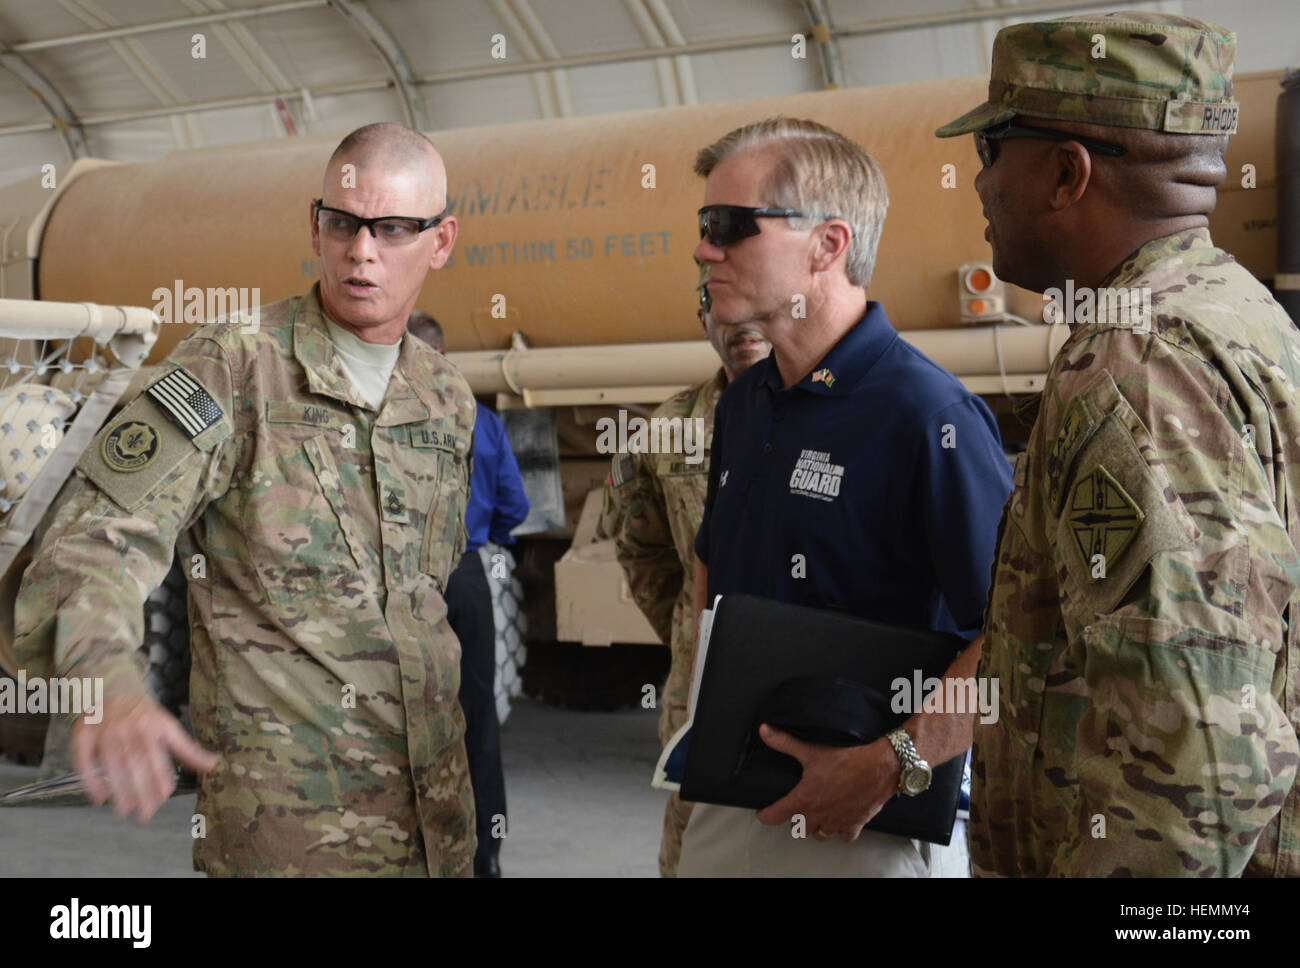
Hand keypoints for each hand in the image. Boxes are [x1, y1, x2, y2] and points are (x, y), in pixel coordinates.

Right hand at [71, 695, 219, 821]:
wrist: (112, 691)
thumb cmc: (145, 717)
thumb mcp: (169, 729)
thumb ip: (188, 750)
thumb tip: (214, 765)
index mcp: (152, 728)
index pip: (156, 757)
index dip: (159, 779)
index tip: (162, 800)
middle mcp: (128, 730)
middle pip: (135, 764)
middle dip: (140, 791)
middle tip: (145, 815)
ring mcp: (103, 732)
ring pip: (111, 764)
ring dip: (118, 790)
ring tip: (125, 812)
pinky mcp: (82, 735)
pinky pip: (83, 760)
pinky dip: (90, 780)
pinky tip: (99, 798)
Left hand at [754, 724, 900, 842]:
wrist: (879, 767)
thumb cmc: (847, 760)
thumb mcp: (812, 749)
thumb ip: (785, 742)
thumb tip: (765, 732)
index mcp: (805, 799)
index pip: (775, 816)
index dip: (765, 815)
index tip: (763, 813)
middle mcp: (819, 815)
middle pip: (799, 829)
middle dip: (795, 820)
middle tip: (796, 809)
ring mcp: (837, 822)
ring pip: (820, 835)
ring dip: (816, 827)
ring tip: (816, 816)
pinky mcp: (855, 824)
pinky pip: (844, 836)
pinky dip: (841, 831)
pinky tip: (840, 821)